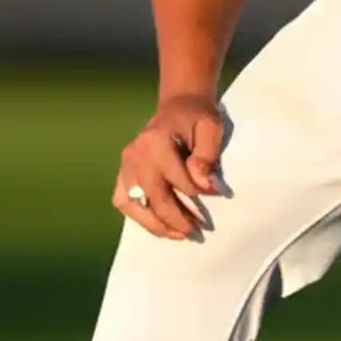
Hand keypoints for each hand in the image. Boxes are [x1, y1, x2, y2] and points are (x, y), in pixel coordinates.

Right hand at [113, 94, 224, 238]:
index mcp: (155, 141)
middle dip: (178, 220)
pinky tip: (160, 225)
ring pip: (134, 206)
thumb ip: (206, 156)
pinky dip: (140, 217)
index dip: (200, 193)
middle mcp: (135, 155)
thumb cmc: (196, 116)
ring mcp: (125, 165)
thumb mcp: (210, 127)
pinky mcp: (122, 173)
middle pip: (155, 198)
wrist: (179, 106)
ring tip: (179, 235)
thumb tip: (203, 185)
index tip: (218, 194)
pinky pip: (124, 202)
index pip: (178, 179)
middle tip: (198, 232)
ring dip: (157, 225)